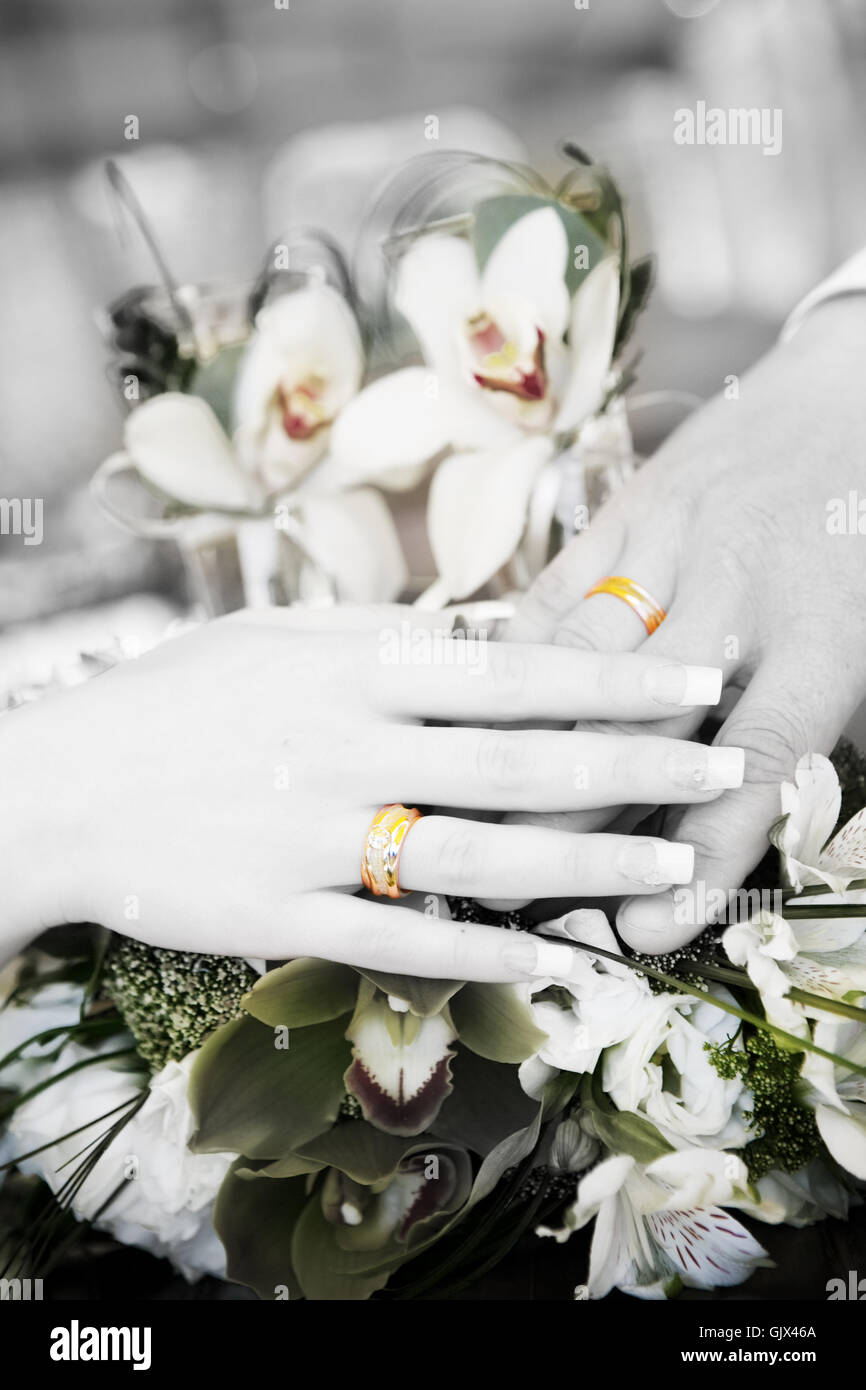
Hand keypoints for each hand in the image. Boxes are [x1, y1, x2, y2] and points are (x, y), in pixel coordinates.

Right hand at [0, 604, 730, 980]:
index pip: (513, 669)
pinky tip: (553, 960)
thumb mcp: (269, 635)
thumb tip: (490, 633)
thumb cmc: (171, 700)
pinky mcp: (283, 913)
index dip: (614, 677)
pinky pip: (401, 938)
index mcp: (347, 667)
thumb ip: (380, 635)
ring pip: (480, 853)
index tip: (695, 681)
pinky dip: (482, 950)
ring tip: (675, 869)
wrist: (56, 788)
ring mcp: (317, 836)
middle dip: (637, 765)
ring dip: (588, 863)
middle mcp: (346, 746)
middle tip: (726, 768)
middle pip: (521, 759)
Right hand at [508, 297, 865, 952]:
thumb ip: (813, 725)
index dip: (702, 856)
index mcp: (825, 637)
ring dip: (529, 749)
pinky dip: (512, 663)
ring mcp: (670, 546)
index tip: (647, 926)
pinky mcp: (620, 513)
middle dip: (585, 816)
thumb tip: (729, 822)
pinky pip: (550, 600)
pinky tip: (471, 716)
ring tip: (477, 820)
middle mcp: (739, 594)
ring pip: (578, 667)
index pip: (755, 765)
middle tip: (527, 885)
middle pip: (643, 727)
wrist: (854, 386)